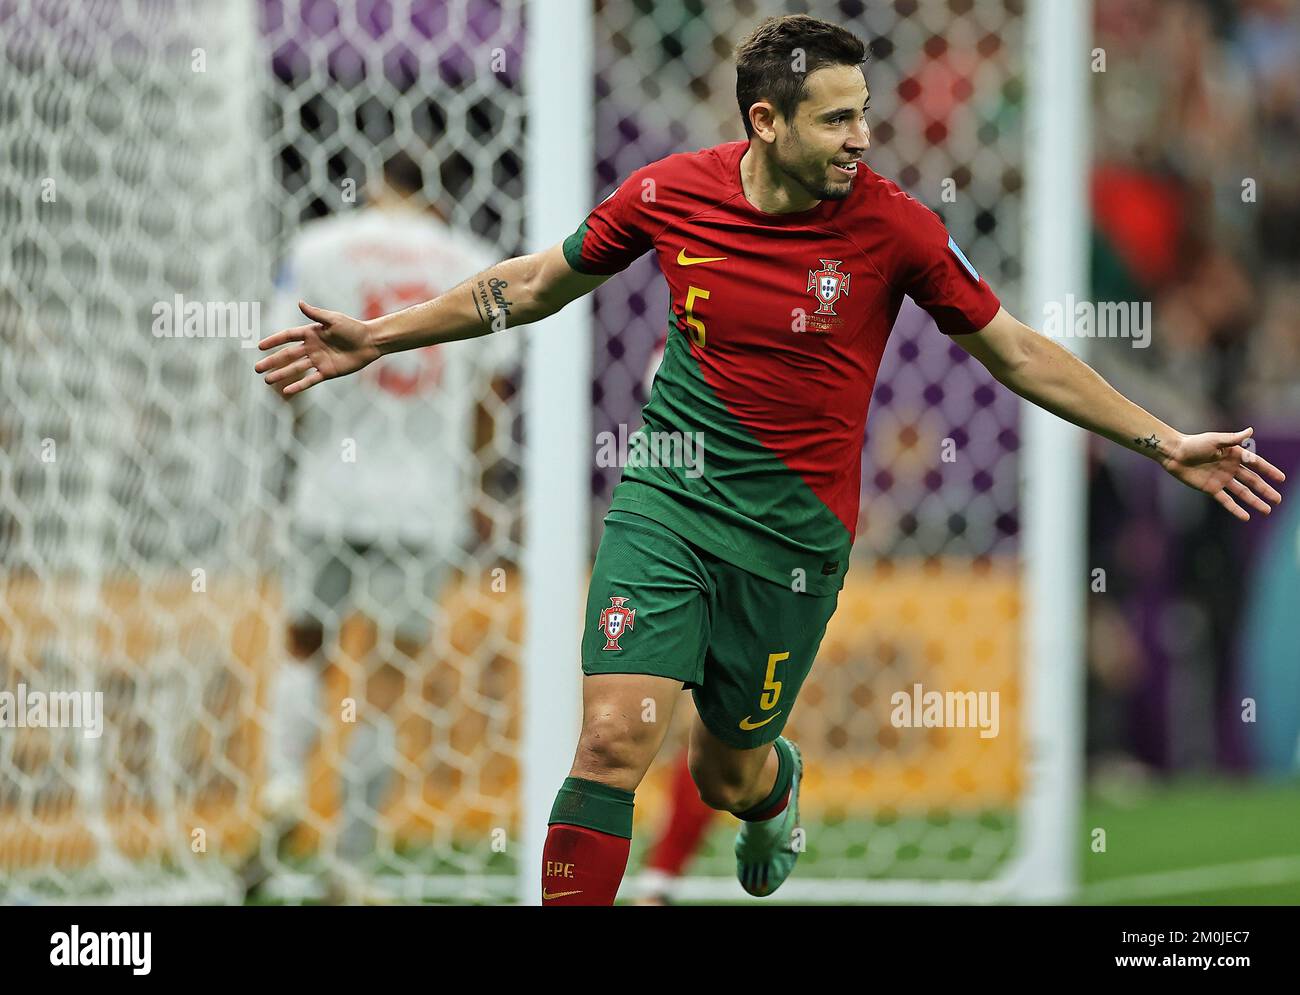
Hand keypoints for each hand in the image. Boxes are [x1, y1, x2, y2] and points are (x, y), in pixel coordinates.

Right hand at [255, 301, 380, 395]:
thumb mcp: (333, 319)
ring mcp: (318, 361)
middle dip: (272, 362)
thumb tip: (299, 302)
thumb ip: (316, 314)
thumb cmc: (353, 328)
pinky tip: (287, 391)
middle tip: (257, 368)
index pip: (287, 337)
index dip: (274, 341)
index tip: (259, 346)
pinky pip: (310, 380)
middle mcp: (312, 347)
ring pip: (295, 369)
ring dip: (281, 374)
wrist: (370, 342)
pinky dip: (299, 385)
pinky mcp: (327, 372)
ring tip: (267, 381)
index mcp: (311, 333)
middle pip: (287, 355)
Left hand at [1160, 427, 1285, 520]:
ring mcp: (1221, 479)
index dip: (1269, 471)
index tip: (1282, 478)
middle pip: (1252, 481)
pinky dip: (1235, 509)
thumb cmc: (1194, 444)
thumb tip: (1250, 431)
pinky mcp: (1211, 489)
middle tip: (1279, 500)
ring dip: (1255, 501)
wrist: (1174, 454)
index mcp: (1234, 455)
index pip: (1256, 464)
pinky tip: (1246, 517)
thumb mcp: (1215, 439)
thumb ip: (1233, 438)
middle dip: (1265, 490)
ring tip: (1267, 511)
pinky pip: (1226, 500)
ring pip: (1242, 492)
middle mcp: (1230, 468)